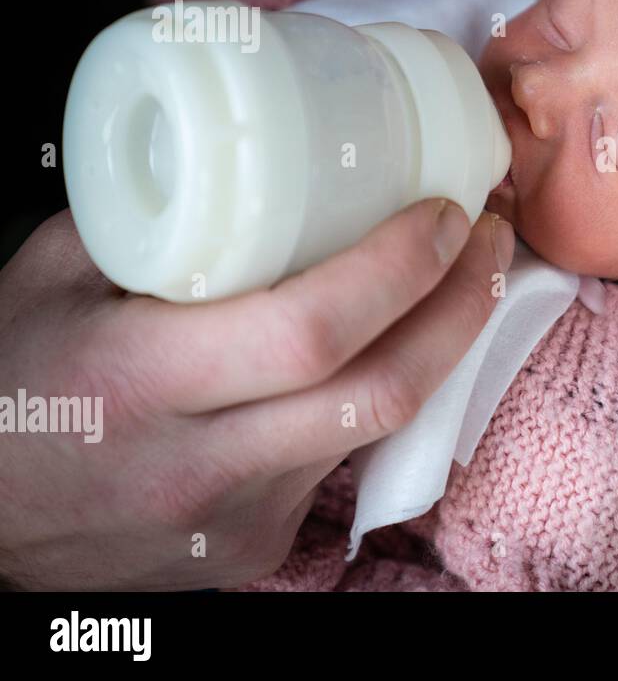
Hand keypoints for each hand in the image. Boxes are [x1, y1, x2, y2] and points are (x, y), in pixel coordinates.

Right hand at [0, 202, 513, 589]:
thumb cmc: (10, 378)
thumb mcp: (54, 277)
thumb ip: (158, 218)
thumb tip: (264, 157)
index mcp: (142, 381)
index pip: (312, 330)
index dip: (400, 267)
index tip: (445, 211)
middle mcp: (200, 463)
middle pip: (381, 389)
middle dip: (461, 304)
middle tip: (486, 234)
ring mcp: (237, 517)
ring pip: (377, 426)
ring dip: (438, 345)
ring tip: (458, 275)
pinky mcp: (257, 546)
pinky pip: (344, 458)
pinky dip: (379, 392)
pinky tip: (385, 344)